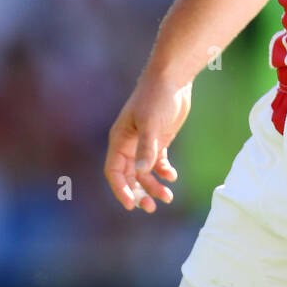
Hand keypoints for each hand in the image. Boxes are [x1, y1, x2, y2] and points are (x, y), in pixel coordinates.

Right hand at [104, 74, 192, 212]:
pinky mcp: (159, 140)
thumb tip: (141, 172)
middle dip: (138, 192)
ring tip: (168, 197)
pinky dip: (163, 172)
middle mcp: (129, 144)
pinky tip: (171, 177)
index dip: (120, 189)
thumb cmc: (156, 98)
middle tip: (150, 207)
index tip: (130, 205)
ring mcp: (144, 143)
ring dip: (153, 185)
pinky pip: (157, 163)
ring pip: (144, 172)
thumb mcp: (151, 124)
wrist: (172, 79)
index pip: (114, 171)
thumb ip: (147, 148)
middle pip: (129, 176)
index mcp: (120, 141)